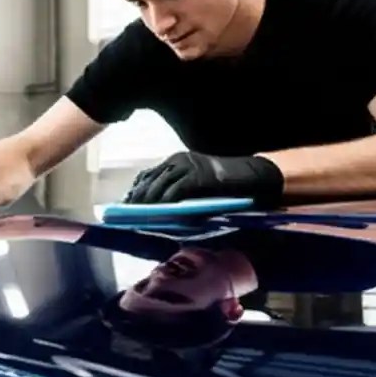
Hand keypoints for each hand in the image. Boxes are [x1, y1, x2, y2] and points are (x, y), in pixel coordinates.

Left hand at [124, 152, 283, 206]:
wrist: (251, 176)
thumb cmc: (224, 185)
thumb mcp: (195, 185)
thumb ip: (178, 191)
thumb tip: (157, 207)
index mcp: (177, 161)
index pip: (148, 175)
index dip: (135, 190)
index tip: (125, 204)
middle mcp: (179, 160)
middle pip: (149, 180)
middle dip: (136, 198)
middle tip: (125, 213)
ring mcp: (189, 166)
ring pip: (159, 185)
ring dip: (146, 202)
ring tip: (136, 216)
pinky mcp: (198, 176)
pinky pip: (176, 191)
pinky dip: (165, 203)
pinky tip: (157, 212)